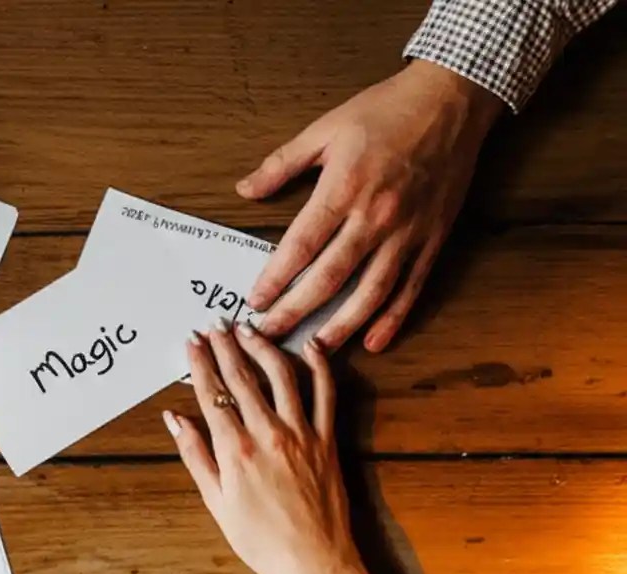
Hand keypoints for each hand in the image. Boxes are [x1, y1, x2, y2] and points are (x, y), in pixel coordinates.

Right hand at [163, 319, 359, 573]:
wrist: (314, 562)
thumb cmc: (260, 540)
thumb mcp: (215, 502)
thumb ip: (195, 456)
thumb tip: (174, 419)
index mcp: (236, 450)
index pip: (212, 394)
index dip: (200, 363)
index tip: (192, 342)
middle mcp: (268, 434)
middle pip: (242, 378)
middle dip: (225, 346)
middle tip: (214, 325)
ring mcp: (301, 434)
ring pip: (281, 376)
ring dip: (262, 347)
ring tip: (249, 329)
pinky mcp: (327, 440)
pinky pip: (325, 394)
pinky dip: (319, 367)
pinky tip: (310, 347)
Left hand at [238, 60, 504, 351]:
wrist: (451, 101)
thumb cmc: (385, 111)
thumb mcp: (325, 128)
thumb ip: (282, 164)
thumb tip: (244, 190)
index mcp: (343, 188)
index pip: (302, 245)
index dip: (276, 278)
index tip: (255, 301)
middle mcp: (375, 216)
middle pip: (330, 277)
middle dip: (296, 311)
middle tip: (270, 335)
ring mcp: (407, 232)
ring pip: (371, 292)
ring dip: (342, 326)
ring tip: (315, 349)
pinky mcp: (433, 239)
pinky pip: (412, 287)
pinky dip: (394, 318)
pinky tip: (374, 341)